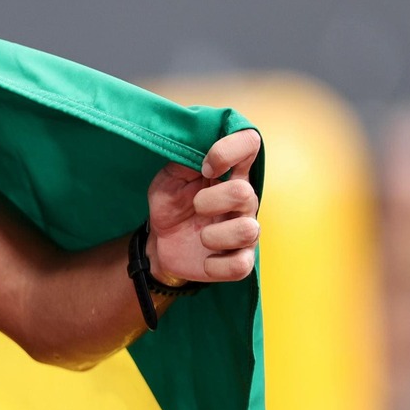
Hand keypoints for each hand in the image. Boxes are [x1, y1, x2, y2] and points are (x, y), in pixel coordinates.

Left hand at [145, 128, 260, 283]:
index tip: (206, 166)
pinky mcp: (240, 260)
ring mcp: (245, 231)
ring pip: (248, 231)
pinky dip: (216, 265)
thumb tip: (201, 145)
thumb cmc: (172, 205)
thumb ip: (186, 159)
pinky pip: (240, 265)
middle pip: (244, 193)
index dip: (229, 150)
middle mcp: (245, 200)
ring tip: (201, 235)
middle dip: (210, 201)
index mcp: (231, 174)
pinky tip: (206, 259)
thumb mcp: (170, 178)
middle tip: (195, 206)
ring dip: (213, 235)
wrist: (160, 242)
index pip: (249, 143)